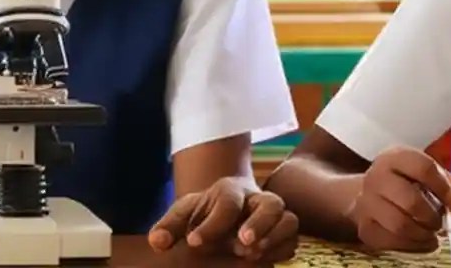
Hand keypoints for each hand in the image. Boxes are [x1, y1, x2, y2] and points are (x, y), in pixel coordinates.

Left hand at [148, 177, 299, 262]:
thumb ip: (169, 227)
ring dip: (274, 236)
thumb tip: (157, 243)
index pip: (227, 202)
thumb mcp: (184, 215)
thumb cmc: (204, 214)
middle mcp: (256, 199)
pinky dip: (281, 249)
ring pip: (289, 219)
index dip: (212, 224)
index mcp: (229, 191)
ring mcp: (274, 216)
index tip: (194, 243)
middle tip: (240, 244)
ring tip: (252, 254)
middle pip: (270, 203)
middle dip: (259, 223)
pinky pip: (293, 240)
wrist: (226, 213)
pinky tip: (264, 259)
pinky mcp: (284, 234)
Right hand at [348, 146, 450, 251]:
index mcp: (395, 158)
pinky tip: (418, 239)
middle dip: (433, 218)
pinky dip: (413, 245)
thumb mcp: (424, 174)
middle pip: (411, 202)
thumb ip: (447, 184)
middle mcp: (377, 177)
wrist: (368, 196)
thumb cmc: (405, 184)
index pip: (424, 169)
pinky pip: (393, 242)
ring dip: (423, 234)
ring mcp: (366, 202)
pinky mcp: (364, 227)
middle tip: (439, 223)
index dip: (447, 190)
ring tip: (429, 232)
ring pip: (401, 225)